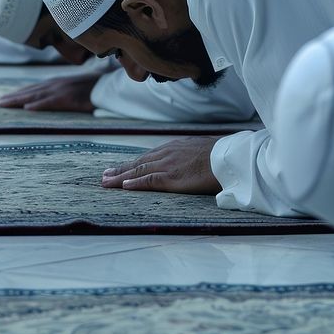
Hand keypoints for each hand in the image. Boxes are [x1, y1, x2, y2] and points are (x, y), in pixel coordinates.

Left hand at [0, 74, 97, 111]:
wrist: (109, 86)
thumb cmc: (94, 88)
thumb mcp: (74, 88)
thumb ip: (62, 93)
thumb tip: (52, 100)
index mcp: (56, 83)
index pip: (31, 89)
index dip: (16, 93)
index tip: (2, 99)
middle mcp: (55, 84)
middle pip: (28, 91)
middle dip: (11, 97)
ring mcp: (61, 90)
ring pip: (34, 96)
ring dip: (17, 100)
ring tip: (3, 105)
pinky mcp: (69, 98)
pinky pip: (51, 102)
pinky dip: (38, 105)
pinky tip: (27, 108)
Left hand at [101, 136, 220, 193]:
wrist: (229, 157)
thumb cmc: (222, 154)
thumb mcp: (204, 149)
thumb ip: (194, 154)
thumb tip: (196, 160)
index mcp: (176, 147)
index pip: (149, 156)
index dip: (134, 163)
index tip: (122, 167)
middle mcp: (168, 154)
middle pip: (139, 162)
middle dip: (121, 169)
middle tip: (105, 175)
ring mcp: (168, 165)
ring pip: (138, 171)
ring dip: (120, 177)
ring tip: (106, 182)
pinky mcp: (171, 178)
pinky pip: (148, 181)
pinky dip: (134, 183)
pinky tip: (123, 186)